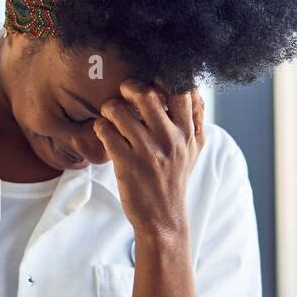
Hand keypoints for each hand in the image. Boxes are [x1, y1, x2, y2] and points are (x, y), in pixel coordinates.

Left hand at [92, 79, 205, 244]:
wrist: (164, 218)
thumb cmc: (175, 178)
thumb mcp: (194, 149)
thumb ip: (196, 118)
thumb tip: (194, 88)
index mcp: (188, 132)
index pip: (182, 90)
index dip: (163, 78)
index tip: (152, 82)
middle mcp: (170, 140)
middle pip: (148, 94)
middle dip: (130, 87)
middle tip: (124, 93)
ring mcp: (147, 152)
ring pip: (120, 110)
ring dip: (110, 107)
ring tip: (111, 114)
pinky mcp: (127, 164)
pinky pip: (106, 132)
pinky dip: (100, 127)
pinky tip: (104, 132)